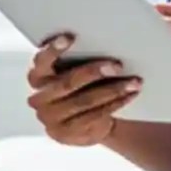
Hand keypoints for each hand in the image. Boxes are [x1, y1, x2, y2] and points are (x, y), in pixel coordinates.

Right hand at [25, 34, 143, 146]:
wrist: (82, 125)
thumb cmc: (79, 88)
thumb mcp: (71, 72)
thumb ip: (74, 59)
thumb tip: (104, 39)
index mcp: (36, 77)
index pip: (41, 61)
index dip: (53, 49)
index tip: (71, 37)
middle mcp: (38, 98)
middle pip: (67, 83)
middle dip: (94, 72)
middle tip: (118, 64)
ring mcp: (50, 118)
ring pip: (85, 101)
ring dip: (113, 90)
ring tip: (134, 82)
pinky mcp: (66, 133)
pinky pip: (95, 116)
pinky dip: (116, 103)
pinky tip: (130, 95)